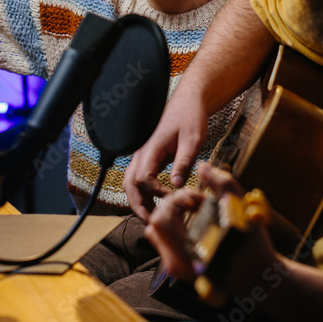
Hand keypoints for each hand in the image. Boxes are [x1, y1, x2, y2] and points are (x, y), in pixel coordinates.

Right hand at [124, 92, 207, 220]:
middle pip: (129, 184)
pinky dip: (143, 191)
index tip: (173, 199)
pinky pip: (139, 177)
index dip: (156, 193)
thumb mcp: (192, 140)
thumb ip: (184, 163)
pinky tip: (155, 201)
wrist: (188, 101)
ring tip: (151, 216)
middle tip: (151, 221)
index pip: (144, 178)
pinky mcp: (149, 156)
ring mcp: (143, 154)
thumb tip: (176, 186)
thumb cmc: (190, 116)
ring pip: (131, 182)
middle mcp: (142, 152)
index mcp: (151, 147)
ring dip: (138, 200)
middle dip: (138, 204)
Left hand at [145, 164, 277, 294]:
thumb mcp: (239, 212)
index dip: (177, 200)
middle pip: (156, 223)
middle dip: (174, 205)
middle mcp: (176, 263)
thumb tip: (203, 167)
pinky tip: (198, 221)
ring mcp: (177, 267)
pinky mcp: (182, 266)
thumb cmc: (251, 248)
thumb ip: (221, 184)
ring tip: (198, 210)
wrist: (260, 276)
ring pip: (159, 231)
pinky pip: (167, 241)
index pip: (161, 218)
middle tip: (196, 202)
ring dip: (174, 214)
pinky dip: (177, 225)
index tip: (199, 198)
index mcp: (185, 253)